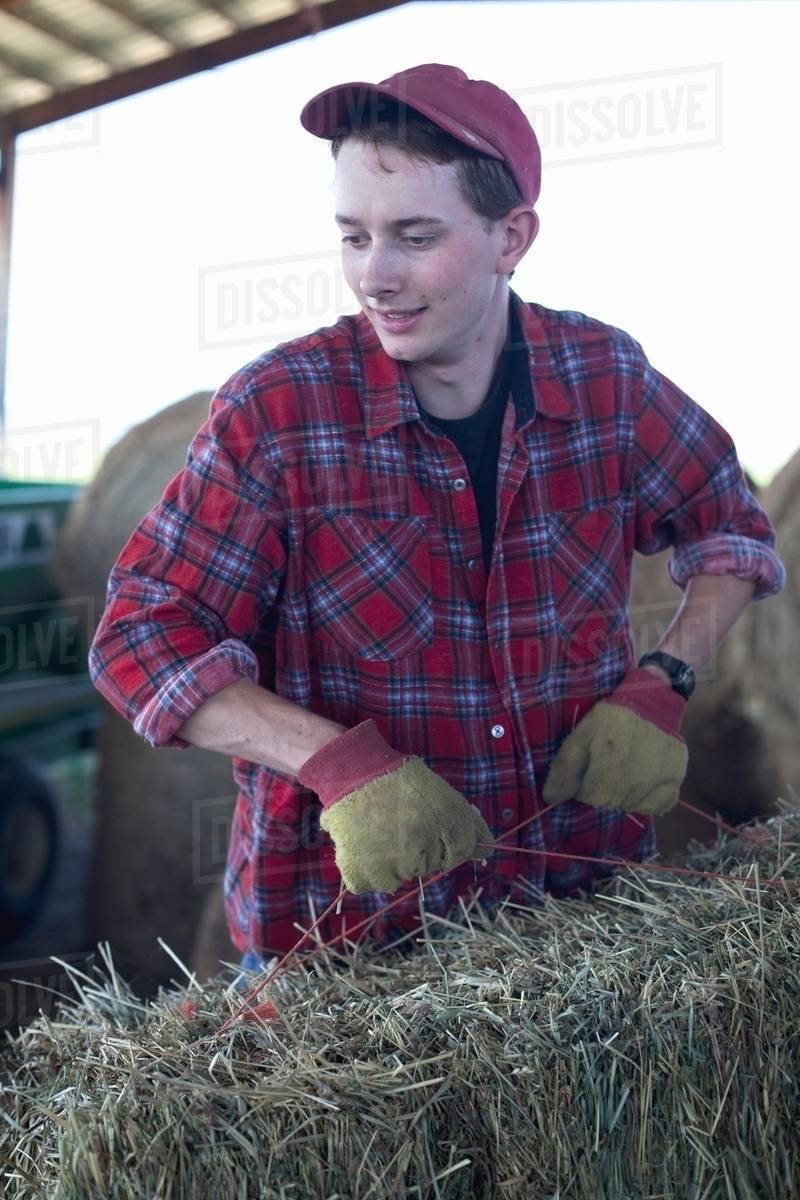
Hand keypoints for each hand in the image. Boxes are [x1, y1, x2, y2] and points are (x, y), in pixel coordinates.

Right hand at [297, 720, 493, 893]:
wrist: (356, 771)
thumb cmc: (404, 782)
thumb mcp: (447, 797)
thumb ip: (471, 827)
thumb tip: (488, 853)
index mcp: (442, 832)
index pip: (457, 855)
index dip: (442, 838)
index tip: (424, 821)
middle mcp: (417, 854)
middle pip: (426, 868)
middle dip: (418, 851)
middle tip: (399, 823)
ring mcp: (386, 867)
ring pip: (398, 880)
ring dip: (392, 864)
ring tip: (380, 833)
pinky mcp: (357, 872)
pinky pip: (367, 885)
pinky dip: (365, 872)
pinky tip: (364, 846)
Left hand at [542, 667, 688, 814]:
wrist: (652, 701)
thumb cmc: (611, 717)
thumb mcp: (581, 734)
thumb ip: (565, 768)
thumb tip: (551, 799)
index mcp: (609, 767)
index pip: (589, 797)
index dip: (584, 785)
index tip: (589, 769)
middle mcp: (635, 778)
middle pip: (609, 802)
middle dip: (602, 789)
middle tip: (606, 767)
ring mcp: (658, 781)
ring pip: (631, 806)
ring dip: (623, 794)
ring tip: (624, 770)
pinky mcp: (675, 780)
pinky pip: (656, 806)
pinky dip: (646, 799)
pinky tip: (642, 782)